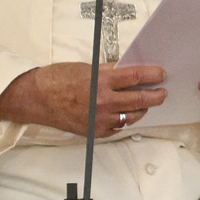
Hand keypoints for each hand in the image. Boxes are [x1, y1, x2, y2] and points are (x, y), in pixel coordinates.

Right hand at [0, 61, 166, 137]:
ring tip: (145, 103)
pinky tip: (125, 113)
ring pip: (133, 116)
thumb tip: (128, 71)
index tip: (160, 73)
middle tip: (162, 93)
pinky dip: (124, 119)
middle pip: (140, 100)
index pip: (137, 77)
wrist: (37, 99)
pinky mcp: (96, 132)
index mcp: (102, 82)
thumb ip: (109, 71)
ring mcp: (101, 120)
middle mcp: (104, 102)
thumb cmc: (57, 80)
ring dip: (141, 109)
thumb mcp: (87, 68)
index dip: (153, 74)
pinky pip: (118, 127)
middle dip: (156, 96)